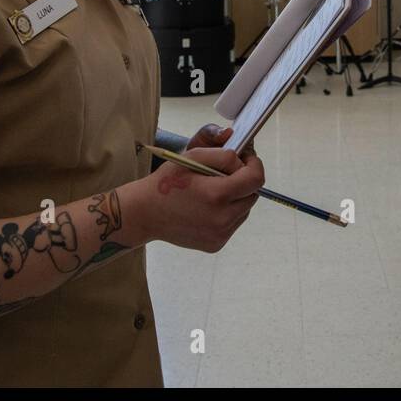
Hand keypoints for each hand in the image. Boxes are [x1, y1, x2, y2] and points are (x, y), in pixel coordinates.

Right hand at [145, 126, 264, 252]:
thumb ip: (224, 156)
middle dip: (244, 181)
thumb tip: (244, 163)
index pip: (256, 179)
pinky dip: (227, 213)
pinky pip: (233, 224)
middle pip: (252, 194)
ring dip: (236, 198)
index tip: (247, 159)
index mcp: (217, 194)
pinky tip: (207, 208)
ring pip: (244, 210)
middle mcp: (222, 218)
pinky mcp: (216, 244)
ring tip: (212, 192)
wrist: (145, 214)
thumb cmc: (167, 182)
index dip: (255, 165)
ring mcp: (220, 234)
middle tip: (225, 174)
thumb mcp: (193, 157)